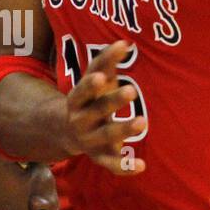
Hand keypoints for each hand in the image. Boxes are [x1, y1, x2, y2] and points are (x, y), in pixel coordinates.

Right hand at [63, 41, 145, 174]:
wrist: (67, 132)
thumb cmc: (89, 99)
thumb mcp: (92, 81)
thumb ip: (105, 62)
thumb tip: (125, 42)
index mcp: (77, 99)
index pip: (82, 90)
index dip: (90, 84)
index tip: (102, 76)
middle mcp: (81, 120)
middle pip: (97, 110)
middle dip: (113, 101)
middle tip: (131, 91)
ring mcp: (89, 140)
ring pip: (106, 135)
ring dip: (123, 130)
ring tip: (143, 122)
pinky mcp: (99, 156)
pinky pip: (111, 164)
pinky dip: (125, 167)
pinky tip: (142, 166)